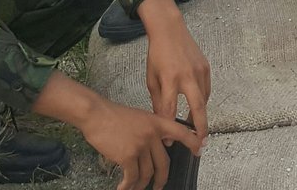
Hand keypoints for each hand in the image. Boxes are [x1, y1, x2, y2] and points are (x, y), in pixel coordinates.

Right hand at [83, 101, 201, 189]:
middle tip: (159, 186)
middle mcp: (152, 133)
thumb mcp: (139, 118)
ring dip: (141, 185)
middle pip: (164, 163)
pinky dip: (127, 186)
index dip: (193, 141)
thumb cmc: (114, 116)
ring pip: (147, 173)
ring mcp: (141, 145)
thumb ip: (151, 131)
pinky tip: (123, 188)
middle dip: (161, 179)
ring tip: (135, 188)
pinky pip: (132, 178)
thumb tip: (159, 147)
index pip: (181, 131)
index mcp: (156, 122)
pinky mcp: (128, 155)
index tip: (200, 150)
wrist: (97, 114)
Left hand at [139, 0, 210, 143]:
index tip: (170, 141)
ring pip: (204, 100)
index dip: (170, 127)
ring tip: (195, 128)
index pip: (170, 109)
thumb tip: (163, 122)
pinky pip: (206, 89)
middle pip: (197, 107)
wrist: (170, 29)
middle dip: (200, 128)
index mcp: (169, 78)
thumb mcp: (152, 78)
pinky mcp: (206, 67)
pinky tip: (196, 106)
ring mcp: (199, 70)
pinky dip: (202, 100)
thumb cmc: (157, 54)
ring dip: (201, 115)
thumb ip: (158, 101)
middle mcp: (187, 75)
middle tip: (200, 144)